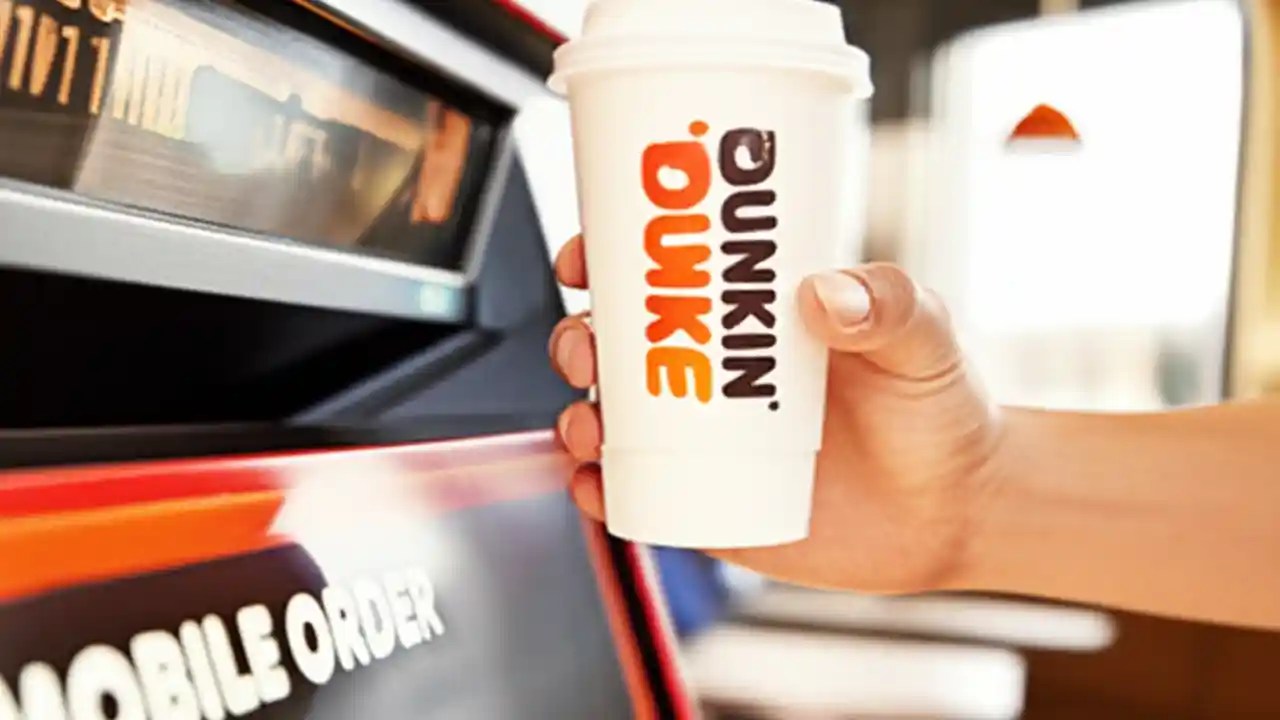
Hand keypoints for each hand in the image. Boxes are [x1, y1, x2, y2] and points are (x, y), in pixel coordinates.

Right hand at [549, 235, 1003, 593]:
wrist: (956, 514)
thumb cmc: (937, 410)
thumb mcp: (924, 338)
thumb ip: (889, 303)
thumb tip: (824, 293)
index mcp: (749, 318)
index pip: (661, 276)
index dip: (607, 260)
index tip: (586, 257)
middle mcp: (713, 377)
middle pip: (615, 346)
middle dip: (578, 339)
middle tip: (587, 348)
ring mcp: (703, 443)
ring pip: (612, 420)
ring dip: (579, 414)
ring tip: (590, 424)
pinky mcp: (707, 509)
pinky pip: (634, 499)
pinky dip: (597, 491)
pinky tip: (595, 485)